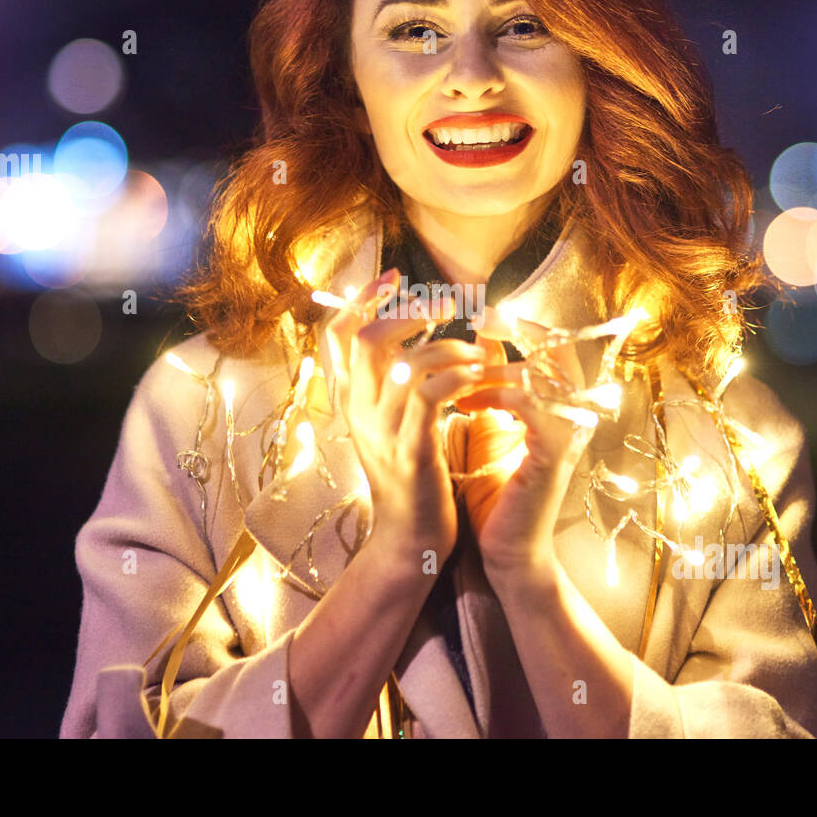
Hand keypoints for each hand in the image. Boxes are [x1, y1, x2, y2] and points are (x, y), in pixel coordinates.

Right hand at [323, 269, 487, 564]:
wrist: (409, 539)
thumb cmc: (411, 476)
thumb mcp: (392, 423)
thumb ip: (393, 383)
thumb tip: (412, 340)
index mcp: (352, 400)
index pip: (338, 335)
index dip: (361, 298)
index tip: (393, 277)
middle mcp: (359, 412)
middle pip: (367, 339)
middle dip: (409, 311)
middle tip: (446, 306)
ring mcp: (382, 432)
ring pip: (402, 363)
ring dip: (447, 348)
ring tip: (476, 352)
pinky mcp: (411, 451)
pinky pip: (428, 397)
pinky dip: (456, 377)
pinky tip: (477, 375)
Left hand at [453, 308, 594, 578]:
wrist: (507, 552)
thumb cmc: (498, 492)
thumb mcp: (492, 426)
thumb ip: (492, 384)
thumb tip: (479, 341)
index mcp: (561, 407)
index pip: (555, 345)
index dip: (522, 323)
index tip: (483, 315)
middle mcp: (574, 416)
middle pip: (560, 349)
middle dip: (517, 330)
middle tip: (479, 321)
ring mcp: (568, 435)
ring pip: (544, 373)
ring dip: (498, 366)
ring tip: (465, 372)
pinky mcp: (553, 456)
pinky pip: (531, 405)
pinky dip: (497, 395)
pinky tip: (468, 402)